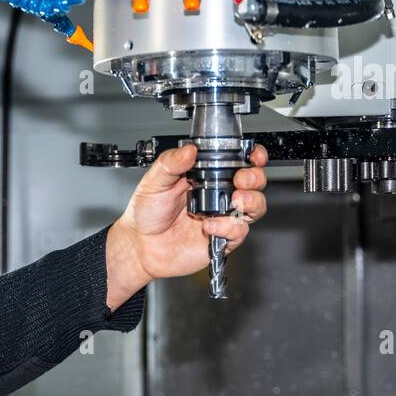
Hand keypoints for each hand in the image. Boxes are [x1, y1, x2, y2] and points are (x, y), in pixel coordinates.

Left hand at [104, 144, 268, 309]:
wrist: (140, 246)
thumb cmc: (147, 213)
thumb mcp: (154, 181)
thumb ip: (171, 163)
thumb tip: (189, 149)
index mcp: (206, 176)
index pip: (238, 162)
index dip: (252, 156)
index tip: (253, 155)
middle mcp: (218, 195)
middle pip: (254, 183)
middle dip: (254, 177)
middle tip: (240, 180)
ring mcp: (222, 217)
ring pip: (255, 207)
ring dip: (251, 201)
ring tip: (234, 201)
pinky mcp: (222, 238)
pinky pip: (239, 232)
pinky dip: (228, 227)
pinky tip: (209, 225)